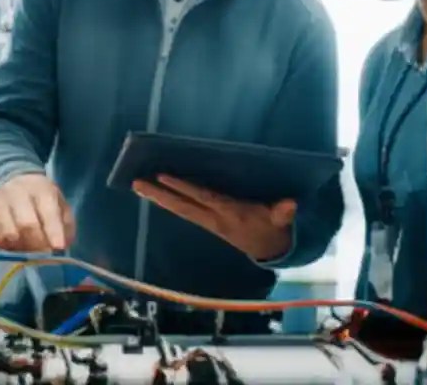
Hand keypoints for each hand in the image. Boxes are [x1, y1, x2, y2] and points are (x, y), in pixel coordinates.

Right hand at [0, 173, 75, 251]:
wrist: (12, 179)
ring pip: (8, 235)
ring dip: (21, 248)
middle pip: (26, 225)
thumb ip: (64, 225)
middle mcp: (16, 191)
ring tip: (29, 247)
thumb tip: (61, 246)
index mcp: (41, 188)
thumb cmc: (41, 196)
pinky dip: (7, 246)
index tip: (58, 247)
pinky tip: (15, 243)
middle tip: (44, 252)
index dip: (54, 232)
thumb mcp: (59, 203)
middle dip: (37, 244)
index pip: (48, 212)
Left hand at [133, 175, 295, 261]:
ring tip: (138, 186)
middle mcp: (213, 219)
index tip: (164, 176)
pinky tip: (156, 194)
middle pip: (182, 206)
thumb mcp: (280, 221)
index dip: (184, 188)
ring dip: (158, 198)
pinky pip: (184, 210)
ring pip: (179, 209)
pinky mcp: (207, 222)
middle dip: (159, 195)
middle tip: (136, 183)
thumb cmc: (273, 228)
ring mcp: (208, 222)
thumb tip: (290, 205)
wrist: (269, 250)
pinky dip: (168, 201)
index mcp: (229, 214)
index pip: (202, 198)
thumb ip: (283, 213)